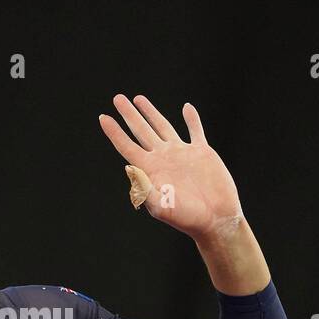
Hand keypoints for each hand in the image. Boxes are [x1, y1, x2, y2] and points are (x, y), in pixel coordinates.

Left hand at [98, 94, 242, 240]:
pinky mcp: (201, 153)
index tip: (103, 117)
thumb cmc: (187, 218)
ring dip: (151, 112)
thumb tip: (130, 169)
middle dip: (129, 115)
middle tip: (118, 98)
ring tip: (138, 98)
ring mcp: (182, 154)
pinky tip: (186, 108)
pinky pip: (195, 131)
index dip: (114, 132)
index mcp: (151, 170)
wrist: (215, 219)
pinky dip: (192, 119)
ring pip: (163, 126)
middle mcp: (163, 159)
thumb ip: (145, 189)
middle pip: (141, 131)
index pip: (127, 146)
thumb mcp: (161, 206)